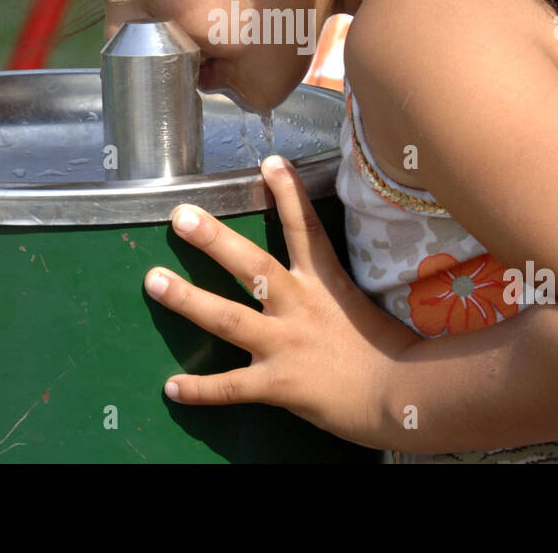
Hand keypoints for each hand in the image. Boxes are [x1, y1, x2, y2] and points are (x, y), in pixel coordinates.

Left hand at [144, 154, 420, 448]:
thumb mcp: (358, 304)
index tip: (270, 161)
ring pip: (228, 318)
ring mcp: (287, 344)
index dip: (289, 193)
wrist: (404, 396)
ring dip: (187, 299)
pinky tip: (170, 387)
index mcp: (324, 283)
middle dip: (214, 239)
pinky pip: (231, 387)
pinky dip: (199, 389)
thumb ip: (330, 287)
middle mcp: (300, 306)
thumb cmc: (387, 351)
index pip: (305, 228)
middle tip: (181, 216)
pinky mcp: (280, 384)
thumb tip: (307, 272)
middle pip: (253, 265)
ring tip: (153, 282)